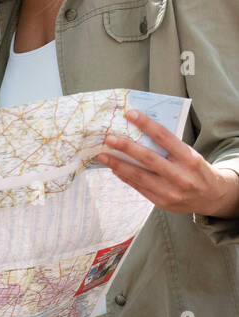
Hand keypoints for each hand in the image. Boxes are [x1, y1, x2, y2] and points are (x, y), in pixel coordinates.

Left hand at [99, 109, 238, 217]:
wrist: (213, 197)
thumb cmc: (196, 170)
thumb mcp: (190, 155)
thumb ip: (169, 147)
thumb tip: (138, 133)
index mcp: (190, 159)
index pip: (165, 138)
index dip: (146, 125)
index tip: (130, 114)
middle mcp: (181, 176)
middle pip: (148, 158)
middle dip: (126, 147)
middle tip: (108, 138)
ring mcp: (171, 192)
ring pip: (139, 176)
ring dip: (118, 164)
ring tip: (103, 155)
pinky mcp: (162, 202)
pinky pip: (139, 187)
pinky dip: (125, 177)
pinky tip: (115, 168)